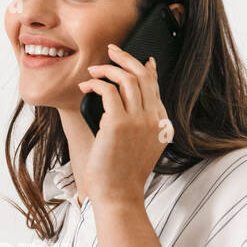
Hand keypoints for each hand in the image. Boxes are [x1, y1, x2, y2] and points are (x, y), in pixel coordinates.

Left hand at [77, 43, 174, 205]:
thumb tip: (125, 100)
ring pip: (127, 79)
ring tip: (94, 70)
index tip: (138, 59)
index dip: (145, 68)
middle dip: (126, 58)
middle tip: (112, 50)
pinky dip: (96, 84)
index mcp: (161, 123)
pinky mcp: (118, 124)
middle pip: (143, 76)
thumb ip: (140, 123)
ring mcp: (138, 121)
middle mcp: (153, 119)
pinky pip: (108, 91)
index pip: (155, 86)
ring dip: (108, 69)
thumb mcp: (141, 147)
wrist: (119, 195)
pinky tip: (86, 87)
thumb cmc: (123, 175)